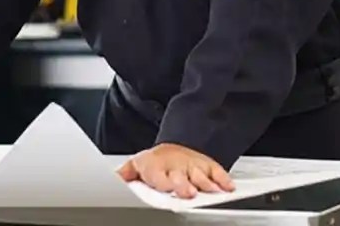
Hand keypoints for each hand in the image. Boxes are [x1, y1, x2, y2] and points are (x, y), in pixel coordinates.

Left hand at [117, 143, 235, 198]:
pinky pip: (217, 171)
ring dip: (207, 183)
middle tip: (190, 192)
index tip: (170, 187)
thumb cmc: (155, 162)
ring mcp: (192, 165)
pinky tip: (228, 187)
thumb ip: (125, 175)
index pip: (160, 176)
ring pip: (200, 175)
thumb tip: (112, 180)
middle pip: (182, 177)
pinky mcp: (206, 165)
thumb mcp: (136, 166)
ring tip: (212, 190)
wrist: (173, 146)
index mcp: (156, 168)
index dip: (166, 182)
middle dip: (186, 185)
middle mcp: (176, 167)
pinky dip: (223, 179)